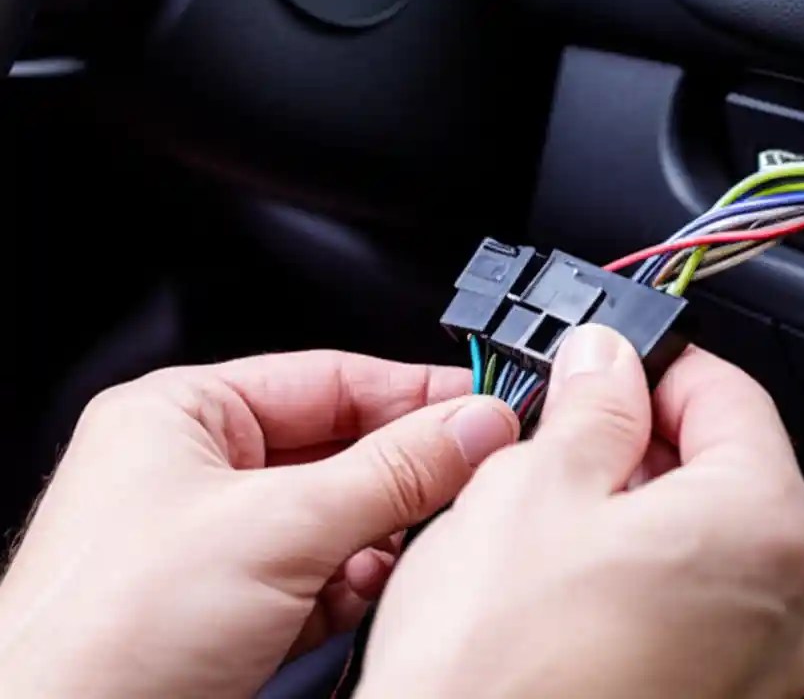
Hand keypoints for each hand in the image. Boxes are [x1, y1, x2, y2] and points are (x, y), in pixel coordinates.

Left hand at [0, 351, 518, 697]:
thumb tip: (473, 426)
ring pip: (338, 518)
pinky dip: (358, 586)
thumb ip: (392, 471)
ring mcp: (216, 547)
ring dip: (385, 534)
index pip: (330, 379)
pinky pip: (323, 579)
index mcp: (182, 417)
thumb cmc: (106, 634)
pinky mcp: (234, 612)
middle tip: (480, 472)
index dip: (415, 392)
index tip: (487, 405)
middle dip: (407, 470)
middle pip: (340, 450)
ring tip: (432, 539)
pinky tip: (379, 592)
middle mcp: (197, 474)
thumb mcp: (279, 526)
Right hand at [360, 326, 803, 697]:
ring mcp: (759, 672)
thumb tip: (606, 363)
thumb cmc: (500, 672)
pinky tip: (569, 592)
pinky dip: (643, 584)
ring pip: (706, 549)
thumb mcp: (533, 490)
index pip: (734, 399)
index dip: (661, 367)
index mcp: (763, 530)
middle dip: (646, 445)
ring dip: (640, 516)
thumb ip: (590, 406)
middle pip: (728, 476)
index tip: (611, 365)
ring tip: (552, 525)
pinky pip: (694, 615)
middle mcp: (788, 608)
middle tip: (567, 439)